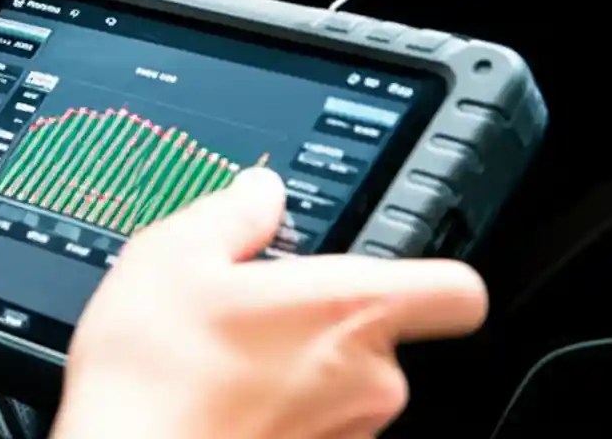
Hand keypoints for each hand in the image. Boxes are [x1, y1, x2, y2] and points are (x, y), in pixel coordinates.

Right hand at [52, 168, 486, 438]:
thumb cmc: (154, 375)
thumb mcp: (173, 256)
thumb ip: (233, 214)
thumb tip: (259, 196)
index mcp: (347, 309)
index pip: (457, 291)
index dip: (434, 278)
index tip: (390, 271)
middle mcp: (368, 380)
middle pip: (383, 339)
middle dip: (325, 324)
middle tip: (254, 312)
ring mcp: (347, 435)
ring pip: (346, 388)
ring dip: (299, 371)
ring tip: (223, 359)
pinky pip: (315, 428)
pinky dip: (279, 414)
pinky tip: (217, 400)